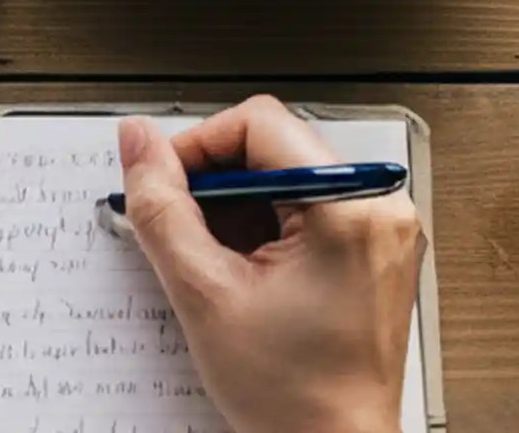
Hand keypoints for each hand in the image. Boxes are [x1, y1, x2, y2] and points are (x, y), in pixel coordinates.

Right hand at [118, 96, 424, 432]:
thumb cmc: (292, 395)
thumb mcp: (204, 294)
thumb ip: (163, 208)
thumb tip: (137, 143)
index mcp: (350, 209)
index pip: (258, 122)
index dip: (196, 146)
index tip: (164, 183)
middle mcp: (379, 207)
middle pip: (272, 145)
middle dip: (214, 183)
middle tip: (183, 231)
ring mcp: (380, 228)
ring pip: (283, 175)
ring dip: (235, 207)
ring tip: (217, 264)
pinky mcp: (371, 247)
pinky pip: (304, 206)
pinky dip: (260, 227)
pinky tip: (241, 272)